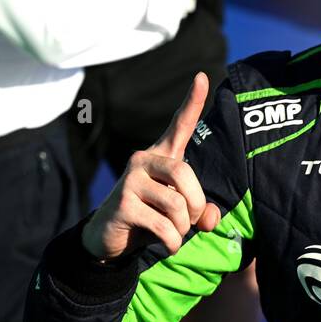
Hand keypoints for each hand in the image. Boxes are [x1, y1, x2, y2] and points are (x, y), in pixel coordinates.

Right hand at [82, 73, 220, 261]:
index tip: (203, 76)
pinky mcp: (122, 204)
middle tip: (192, 222)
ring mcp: (130, 180)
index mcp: (161, 156)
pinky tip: (167, 246)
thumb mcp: (181, 213)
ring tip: (175, 234)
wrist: (110, 239)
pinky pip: (163, 225)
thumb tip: (211, 218)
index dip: (193, 101)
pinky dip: (173, 241)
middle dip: (197, 203)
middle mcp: (143, 160)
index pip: (179, 125)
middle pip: (184, 173)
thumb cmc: (151, 217)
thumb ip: (202, 212)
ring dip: (183, 227)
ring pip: (176, 203)